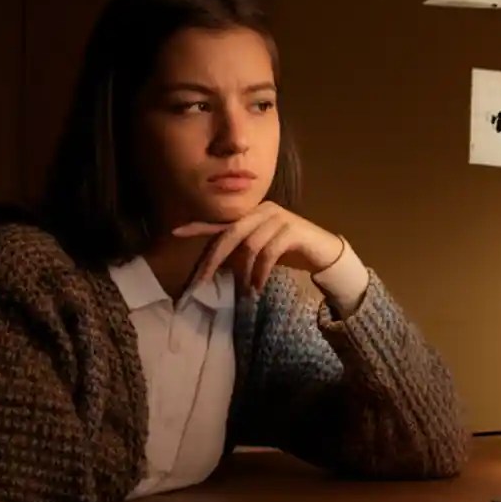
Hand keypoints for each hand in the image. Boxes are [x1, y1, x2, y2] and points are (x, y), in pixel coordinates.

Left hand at [172, 201, 349, 294]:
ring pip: (250, 245)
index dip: (198, 227)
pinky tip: (258, 288)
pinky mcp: (292, 230)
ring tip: (245, 291)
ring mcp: (279, 218)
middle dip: (214, 259)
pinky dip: (260, 273)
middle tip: (201, 281)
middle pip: (231, 233)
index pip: (221, 222)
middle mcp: (264, 210)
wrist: (325, 253)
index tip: (175, 233)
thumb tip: (214, 265)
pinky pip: (268, 252)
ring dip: (244, 272)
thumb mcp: (261, 252)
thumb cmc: (291, 252)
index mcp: (253, 213)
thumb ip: (240, 252)